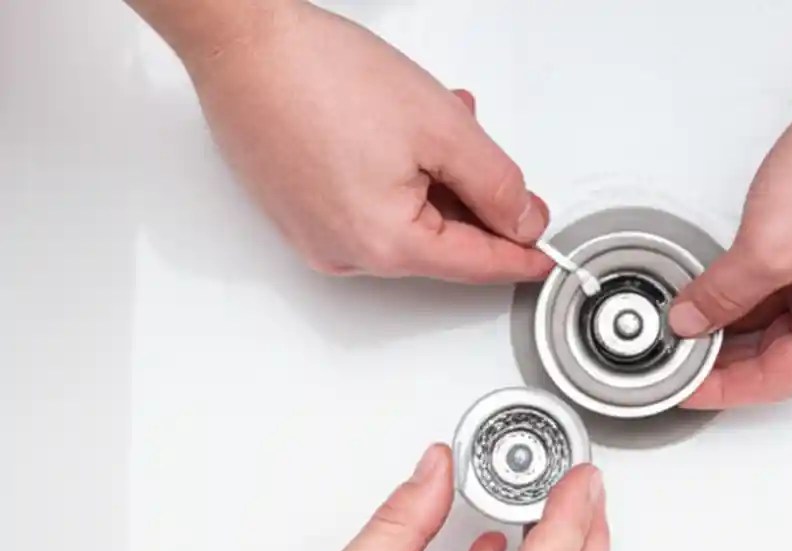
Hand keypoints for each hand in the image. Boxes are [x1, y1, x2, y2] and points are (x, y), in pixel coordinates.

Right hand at [177, 2, 552, 281]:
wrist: (242, 42)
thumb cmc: (320, 76)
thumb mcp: (443, 129)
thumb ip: (496, 185)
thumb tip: (521, 221)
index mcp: (384, 244)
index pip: (475, 265)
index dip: (520, 256)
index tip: (546, 258)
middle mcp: (344, 253)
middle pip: (440, 242)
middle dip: (472, 195)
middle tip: (484, 145)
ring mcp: (315, 234)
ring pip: (406, 220)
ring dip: (436, 177)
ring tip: (439, 119)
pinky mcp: (297, 211)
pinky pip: (368, 206)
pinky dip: (397, 175)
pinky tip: (400, 131)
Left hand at [667, 57, 791, 407]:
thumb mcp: (769, 249)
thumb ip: (723, 294)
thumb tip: (690, 319)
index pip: (777, 380)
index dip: (723, 389)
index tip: (681, 388)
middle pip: (777, 352)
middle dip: (722, 356)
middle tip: (672, 358)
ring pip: (773, 314)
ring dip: (728, 318)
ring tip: (681, 322)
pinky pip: (775, 278)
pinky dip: (740, 286)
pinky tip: (707, 285)